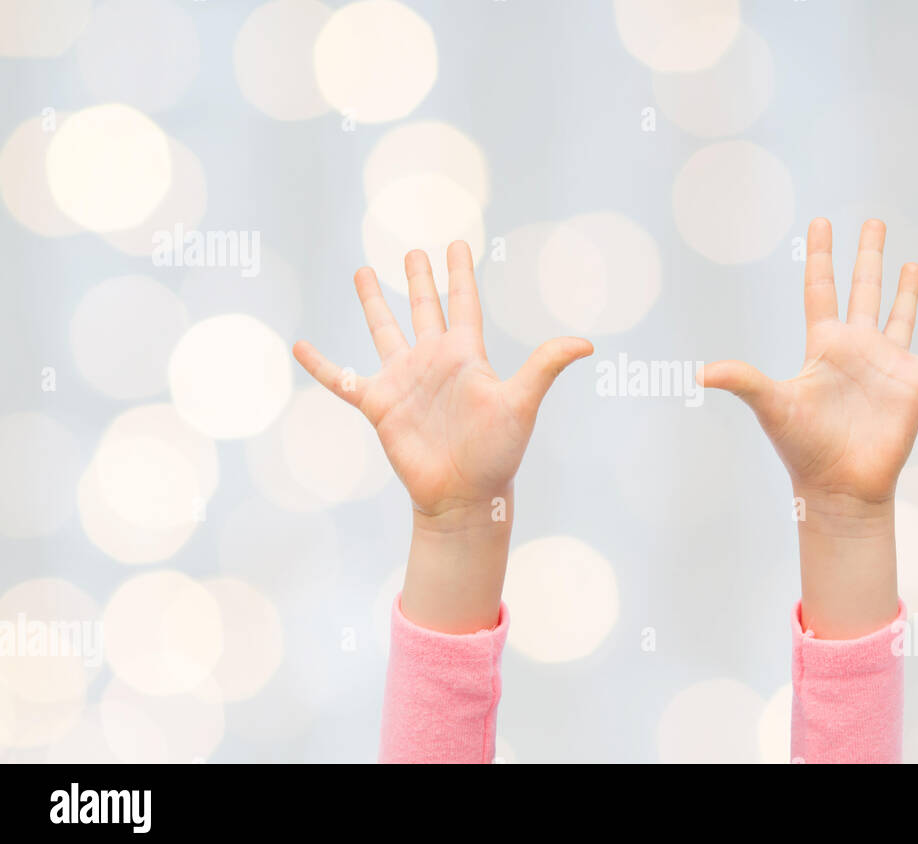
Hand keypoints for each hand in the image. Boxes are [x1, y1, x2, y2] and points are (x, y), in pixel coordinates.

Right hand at [293, 242, 591, 630]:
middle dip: (419, 279)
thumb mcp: (521, 403)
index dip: (459, 274)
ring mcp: (404, 381)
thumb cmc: (497, 453)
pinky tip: (301, 346)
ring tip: (363, 271)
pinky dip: (322, 364)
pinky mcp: (379, 406)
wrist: (463, 496)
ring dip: (374, 302)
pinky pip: (342, 380)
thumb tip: (586, 343)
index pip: (463, 302)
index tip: (456, 244)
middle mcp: (433, 361)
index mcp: (465, 355)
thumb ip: (545, 367)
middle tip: (414, 251)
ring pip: (384, 331)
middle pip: (424, 308)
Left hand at [699, 218, 917, 636]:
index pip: (821, 289)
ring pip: (900, 315)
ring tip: (911, 262)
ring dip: (906, 289)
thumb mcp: (772, 406)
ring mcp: (887, 365)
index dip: (821, 257)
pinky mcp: (916, 386)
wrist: (840, 487)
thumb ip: (743, 381)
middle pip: (862, 290)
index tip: (820, 222)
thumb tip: (701, 373)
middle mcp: (856, 349)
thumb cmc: (803, 448)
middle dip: (867, 256)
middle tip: (873, 221)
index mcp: (823, 346)